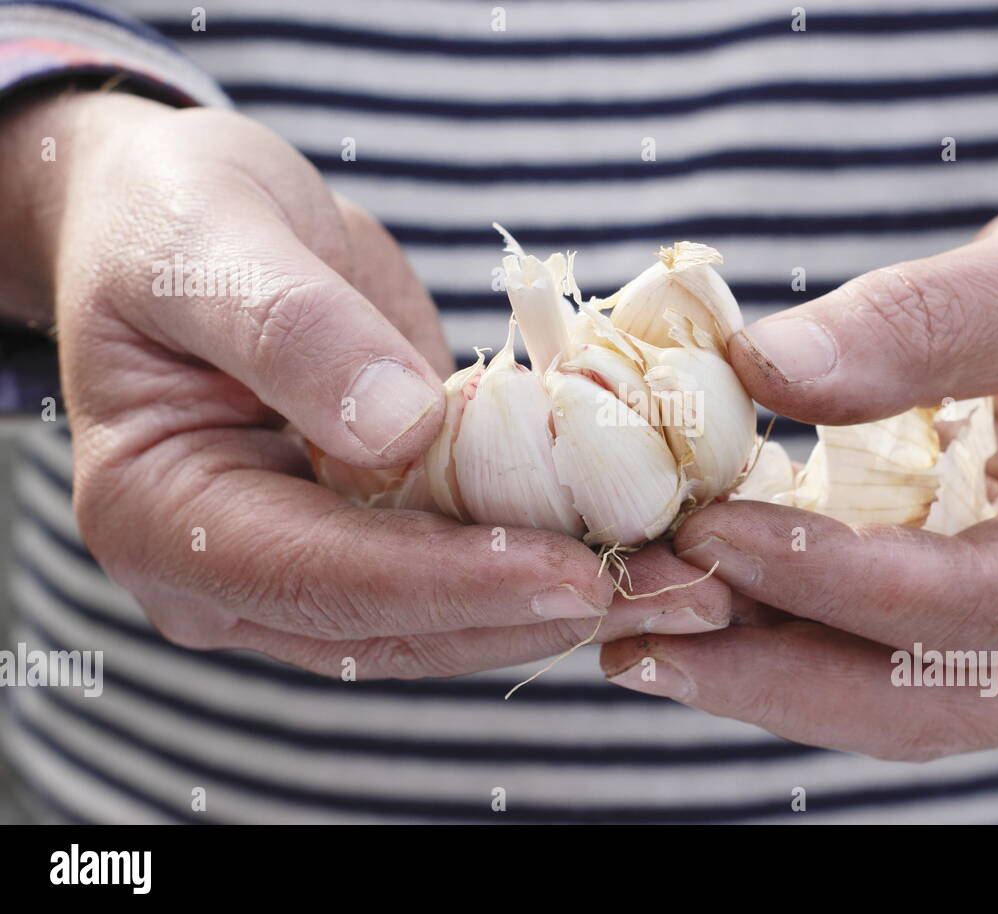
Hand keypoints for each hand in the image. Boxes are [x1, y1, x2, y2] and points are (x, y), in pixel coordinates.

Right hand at [1, 89, 729, 676]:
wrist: (186, 225)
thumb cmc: (175, 219)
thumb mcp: (211, 241)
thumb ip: (293, 332)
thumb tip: (397, 430)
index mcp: (160, 518)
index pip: (319, 577)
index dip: (450, 581)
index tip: (574, 571)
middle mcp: (230, 574)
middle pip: (397, 625)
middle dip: (539, 613)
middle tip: (684, 592)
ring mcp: (306, 564)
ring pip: (445, 619)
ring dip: (570, 603)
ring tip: (694, 579)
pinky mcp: (370, 535)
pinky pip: (464, 568)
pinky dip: (553, 558)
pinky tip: (649, 542)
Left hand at [601, 110, 997, 757]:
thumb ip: (922, 324)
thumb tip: (760, 368)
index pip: (970, 608)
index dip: (830, 580)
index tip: (710, 532)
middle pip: (923, 700)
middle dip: (772, 676)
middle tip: (634, 635)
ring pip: (891, 694)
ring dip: (761, 669)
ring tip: (635, 634)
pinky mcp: (984, 596)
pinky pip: (879, 641)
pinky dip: (785, 624)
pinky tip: (697, 591)